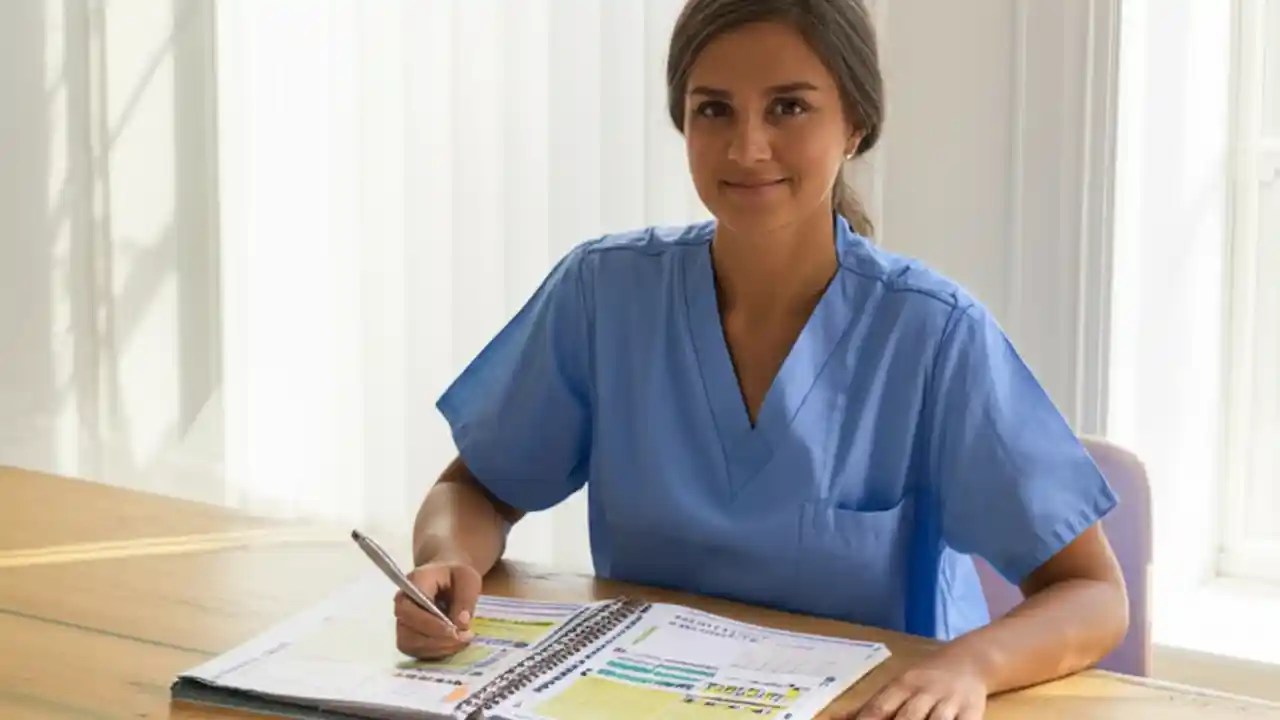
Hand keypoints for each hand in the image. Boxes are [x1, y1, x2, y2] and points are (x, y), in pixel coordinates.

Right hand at [394, 560, 481, 659]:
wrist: (447, 578)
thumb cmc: (456, 576)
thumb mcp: (468, 579)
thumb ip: (465, 598)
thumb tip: (461, 623)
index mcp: (413, 584)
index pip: (410, 609)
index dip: (430, 624)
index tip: (455, 630)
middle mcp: (402, 603)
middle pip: (407, 631)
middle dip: (437, 639)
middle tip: (463, 638)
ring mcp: (402, 621)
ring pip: (410, 644)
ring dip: (437, 648)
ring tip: (461, 642)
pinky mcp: (408, 636)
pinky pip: (416, 652)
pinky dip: (436, 653)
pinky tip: (453, 646)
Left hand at [848, 651, 986, 719]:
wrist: (969, 660)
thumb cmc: (924, 679)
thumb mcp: (896, 687)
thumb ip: (869, 707)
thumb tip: (834, 719)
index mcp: (901, 686)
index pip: (879, 708)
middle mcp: (924, 692)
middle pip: (907, 718)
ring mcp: (949, 703)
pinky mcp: (972, 712)